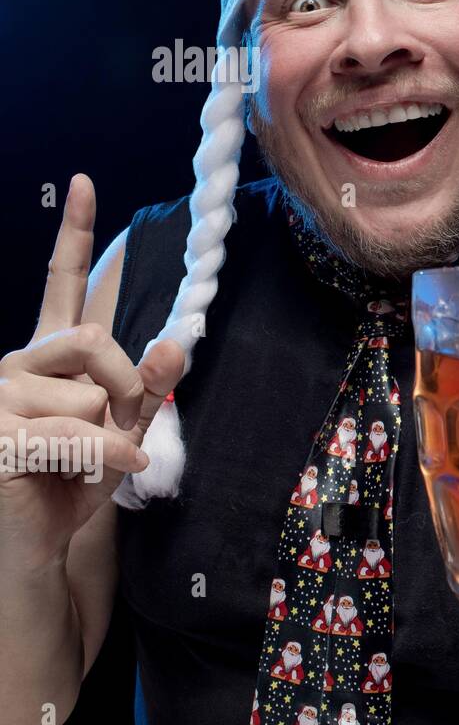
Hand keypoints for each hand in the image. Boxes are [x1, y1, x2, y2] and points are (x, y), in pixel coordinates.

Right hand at [0, 175, 184, 568]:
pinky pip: (74, 429)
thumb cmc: (80, 478)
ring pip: (90, 391)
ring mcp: (1, 393)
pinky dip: (105, 453)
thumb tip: (175, 344)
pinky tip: (106, 469)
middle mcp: (19, 361)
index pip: (61, 283)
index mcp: (51, 353)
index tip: (86, 184)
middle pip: (96, 339)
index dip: (74, 234)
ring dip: (111, 431)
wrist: (44, 540)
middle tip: (119, 425)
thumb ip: (151, 385)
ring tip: (85, 458)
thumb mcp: (130, 426)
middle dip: (126, 386)